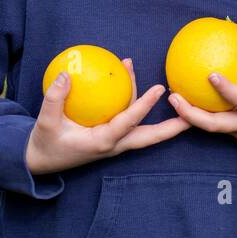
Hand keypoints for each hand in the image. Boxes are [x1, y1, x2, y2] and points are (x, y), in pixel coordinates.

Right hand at [26, 58, 188, 175]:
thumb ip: (54, 99)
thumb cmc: (45, 143)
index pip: (129, 123)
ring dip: (157, 111)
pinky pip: (130, 120)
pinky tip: (134, 82)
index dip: (144, 105)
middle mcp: (114, 144)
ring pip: (143, 128)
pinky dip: (136, 103)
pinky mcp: (111, 137)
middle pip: (151, 137)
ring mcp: (115, 143)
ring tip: (170, 90)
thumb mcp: (45, 122)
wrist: (40, 163)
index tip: (160, 89)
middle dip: (174, 127)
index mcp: (101, 142)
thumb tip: (66, 74)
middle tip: (196, 116)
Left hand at [166, 45, 236, 183]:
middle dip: (190, 113)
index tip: (211, 75)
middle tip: (173, 96)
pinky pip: (219, 128)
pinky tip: (192, 102)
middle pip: (214, 124)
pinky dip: (203, 117)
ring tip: (173, 98)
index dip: (227, 90)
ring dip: (190, 116)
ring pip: (212, 128)